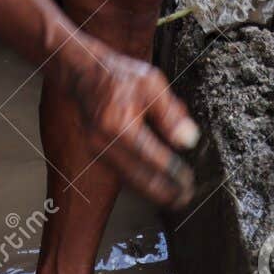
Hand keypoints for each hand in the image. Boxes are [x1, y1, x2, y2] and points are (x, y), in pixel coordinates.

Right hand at [58, 40, 199, 208]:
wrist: (84, 75)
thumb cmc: (119, 76)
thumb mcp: (152, 85)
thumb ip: (171, 114)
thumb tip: (188, 141)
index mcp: (120, 125)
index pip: (153, 157)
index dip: (173, 173)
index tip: (189, 181)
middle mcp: (105, 142)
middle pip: (140, 177)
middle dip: (164, 191)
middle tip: (185, 199)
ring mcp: (97, 150)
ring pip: (130, 180)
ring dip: (153, 191)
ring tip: (174, 198)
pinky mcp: (97, 153)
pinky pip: (122, 174)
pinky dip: (140, 182)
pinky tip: (156, 187)